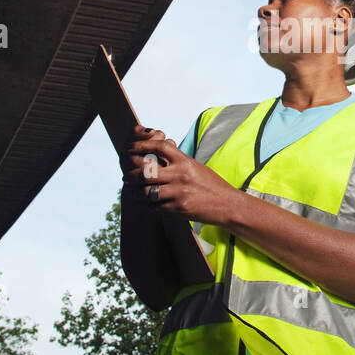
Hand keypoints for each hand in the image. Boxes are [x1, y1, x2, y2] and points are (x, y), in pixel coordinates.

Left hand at [120, 124, 238, 225]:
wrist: (227, 205)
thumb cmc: (210, 184)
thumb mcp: (194, 167)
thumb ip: (176, 160)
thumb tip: (158, 151)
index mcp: (185, 161)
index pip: (159, 147)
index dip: (141, 145)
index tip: (130, 148)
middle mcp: (180, 175)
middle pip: (146, 172)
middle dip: (132, 175)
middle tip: (127, 176)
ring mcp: (178, 193)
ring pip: (147, 192)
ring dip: (137, 193)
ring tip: (133, 191)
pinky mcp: (178, 209)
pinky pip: (155, 207)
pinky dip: (149, 205)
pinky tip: (150, 204)